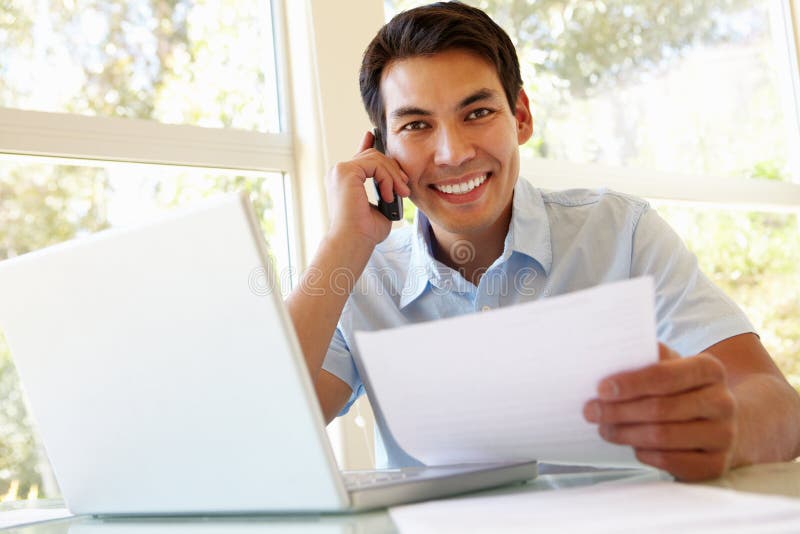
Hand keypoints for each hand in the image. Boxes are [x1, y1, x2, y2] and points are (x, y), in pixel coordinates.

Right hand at [325, 130, 410, 246]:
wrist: (353, 241)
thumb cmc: (366, 232)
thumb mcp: (380, 207)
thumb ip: (384, 190)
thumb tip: (395, 181)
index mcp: (344, 180)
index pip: (360, 157)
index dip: (369, 145)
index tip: (374, 136)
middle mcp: (338, 173)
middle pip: (373, 156)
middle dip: (393, 169)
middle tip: (405, 188)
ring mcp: (340, 171)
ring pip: (376, 158)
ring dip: (393, 176)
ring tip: (401, 193)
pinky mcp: (345, 171)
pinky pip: (374, 164)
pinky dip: (387, 178)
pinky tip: (388, 194)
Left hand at [583, 343, 736, 480]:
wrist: (718, 421)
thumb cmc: (682, 389)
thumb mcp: (670, 366)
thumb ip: (646, 358)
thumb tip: (610, 354)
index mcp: (710, 369)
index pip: (665, 375)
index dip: (630, 383)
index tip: (601, 389)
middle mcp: (723, 401)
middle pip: (660, 408)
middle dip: (618, 411)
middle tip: (592, 411)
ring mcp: (724, 435)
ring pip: (663, 437)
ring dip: (626, 434)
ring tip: (604, 429)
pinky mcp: (717, 465)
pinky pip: (672, 462)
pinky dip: (646, 454)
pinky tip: (633, 446)